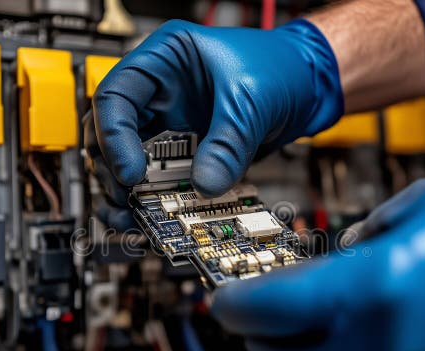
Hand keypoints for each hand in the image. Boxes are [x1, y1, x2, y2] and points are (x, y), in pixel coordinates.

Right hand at [91, 18, 342, 202]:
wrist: (311, 86)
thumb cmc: (282, 67)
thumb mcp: (251, 101)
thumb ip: (228, 144)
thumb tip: (205, 185)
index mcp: (165, 59)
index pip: (116, 95)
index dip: (114, 136)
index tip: (130, 171)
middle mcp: (160, 92)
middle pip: (113, 133)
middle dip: (115, 171)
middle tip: (128, 199)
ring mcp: (171, 123)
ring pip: (131, 161)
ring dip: (130, 193)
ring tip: (134, 217)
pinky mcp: (188, 151)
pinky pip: (162, 179)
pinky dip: (156, 200)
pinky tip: (153, 217)